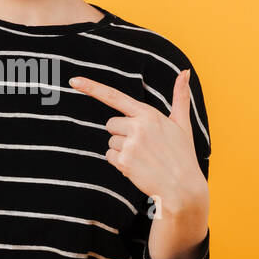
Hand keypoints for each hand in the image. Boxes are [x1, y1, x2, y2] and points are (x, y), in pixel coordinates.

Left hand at [69, 69, 207, 219]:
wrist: (183, 187)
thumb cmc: (182, 155)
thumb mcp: (182, 123)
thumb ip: (180, 96)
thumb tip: (185, 71)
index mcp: (149, 114)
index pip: (114, 96)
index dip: (91, 88)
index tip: (73, 81)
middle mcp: (138, 126)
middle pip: (111, 124)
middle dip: (121, 133)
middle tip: (143, 145)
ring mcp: (130, 144)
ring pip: (111, 141)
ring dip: (122, 150)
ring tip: (143, 158)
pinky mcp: (124, 161)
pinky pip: (110, 156)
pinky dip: (120, 162)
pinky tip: (138, 167)